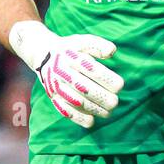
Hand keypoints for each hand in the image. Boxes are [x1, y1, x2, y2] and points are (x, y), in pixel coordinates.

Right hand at [9, 21, 123, 127]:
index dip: (107, 79)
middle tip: (115, 102)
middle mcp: (62, 72)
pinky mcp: (53, 97)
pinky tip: (91, 121)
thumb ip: (97, 45)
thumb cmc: (70, 49)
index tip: (120, 85)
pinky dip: (78, 117)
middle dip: (102, 97)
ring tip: (108, 112)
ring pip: (76, 101)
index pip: (91, 69)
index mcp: (71, 57)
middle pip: (84, 88)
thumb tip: (112, 51)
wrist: (43, 56)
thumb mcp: (82, 42)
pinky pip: (64, 110)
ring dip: (94, 109)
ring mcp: (56, 86)